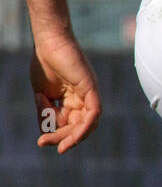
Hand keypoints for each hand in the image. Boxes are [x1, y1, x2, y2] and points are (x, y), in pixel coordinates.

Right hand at [30, 31, 101, 152]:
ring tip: (60, 144)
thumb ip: (46, 112)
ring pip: (88, 122)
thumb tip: (46, 132)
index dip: (58, 135)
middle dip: (64, 137)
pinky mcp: (92, 88)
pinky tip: (76, 135)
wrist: (47, 42)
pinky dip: (86, 125)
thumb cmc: (44, 63)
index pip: (70, 124)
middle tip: (45, 143)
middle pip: (79, 125)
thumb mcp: (42, 94)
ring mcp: (89, 93)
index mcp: (73, 100)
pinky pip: (94, 112)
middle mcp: (84, 98)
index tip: (42, 142)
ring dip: (75, 135)